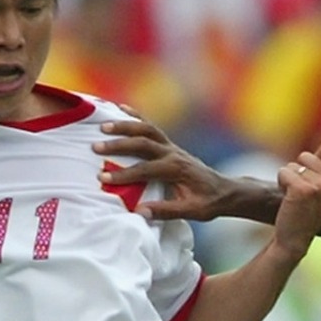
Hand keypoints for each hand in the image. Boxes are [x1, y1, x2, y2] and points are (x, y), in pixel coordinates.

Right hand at [97, 117, 273, 222]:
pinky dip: (136, 117)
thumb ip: (166, 211)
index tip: (103, 179)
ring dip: (124, 126)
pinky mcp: (169, 144)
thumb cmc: (208, 203)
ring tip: (103, 125)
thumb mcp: (191, 211)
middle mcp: (173, 153)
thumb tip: (140, 212)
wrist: (224, 191)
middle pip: (143, 143)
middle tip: (95, 147)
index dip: (124, 175)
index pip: (145, 170)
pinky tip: (120, 108)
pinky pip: (151, 127)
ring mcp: (171, 146)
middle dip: (118, 145)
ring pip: (146, 129)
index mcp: (176, 169)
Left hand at [271, 145, 320, 257]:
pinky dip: (281, 183)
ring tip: (298, 197)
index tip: (316, 183)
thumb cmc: (308, 210)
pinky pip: (284, 171)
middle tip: (305, 193)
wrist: (295, 239)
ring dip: (291, 178)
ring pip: (294, 164)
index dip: (314, 163)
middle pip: (307, 155)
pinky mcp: (303, 190)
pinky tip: (289, 200)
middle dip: (300, 171)